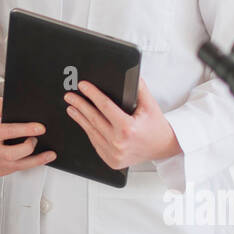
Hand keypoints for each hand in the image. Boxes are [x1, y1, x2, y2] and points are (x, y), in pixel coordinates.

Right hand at [0, 92, 55, 176]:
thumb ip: (1, 104)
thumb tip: (15, 105)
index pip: (9, 131)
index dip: (27, 130)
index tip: (41, 128)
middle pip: (12, 154)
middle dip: (29, 147)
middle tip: (36, 139)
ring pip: (17, 166)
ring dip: (36, 160)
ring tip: (49, 154)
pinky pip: (17, 170)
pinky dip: (29, 164)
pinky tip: (38, 159)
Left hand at [64, 78, 180, 169]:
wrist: (164, 147)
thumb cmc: (156, 126)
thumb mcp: (150, 105)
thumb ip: (139, 88)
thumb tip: (129, 72)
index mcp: (128, 128)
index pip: (105, 106)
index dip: (92, 94)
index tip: (83, 86)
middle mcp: (119, 143)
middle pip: (94, 119)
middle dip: (80, 105)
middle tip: (70, 96)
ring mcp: (114, 154)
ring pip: (92, 132)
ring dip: (80, 118)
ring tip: (72, 107)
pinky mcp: (111, 160)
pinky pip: (96, 143)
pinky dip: (89, 131)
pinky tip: (83, 121)